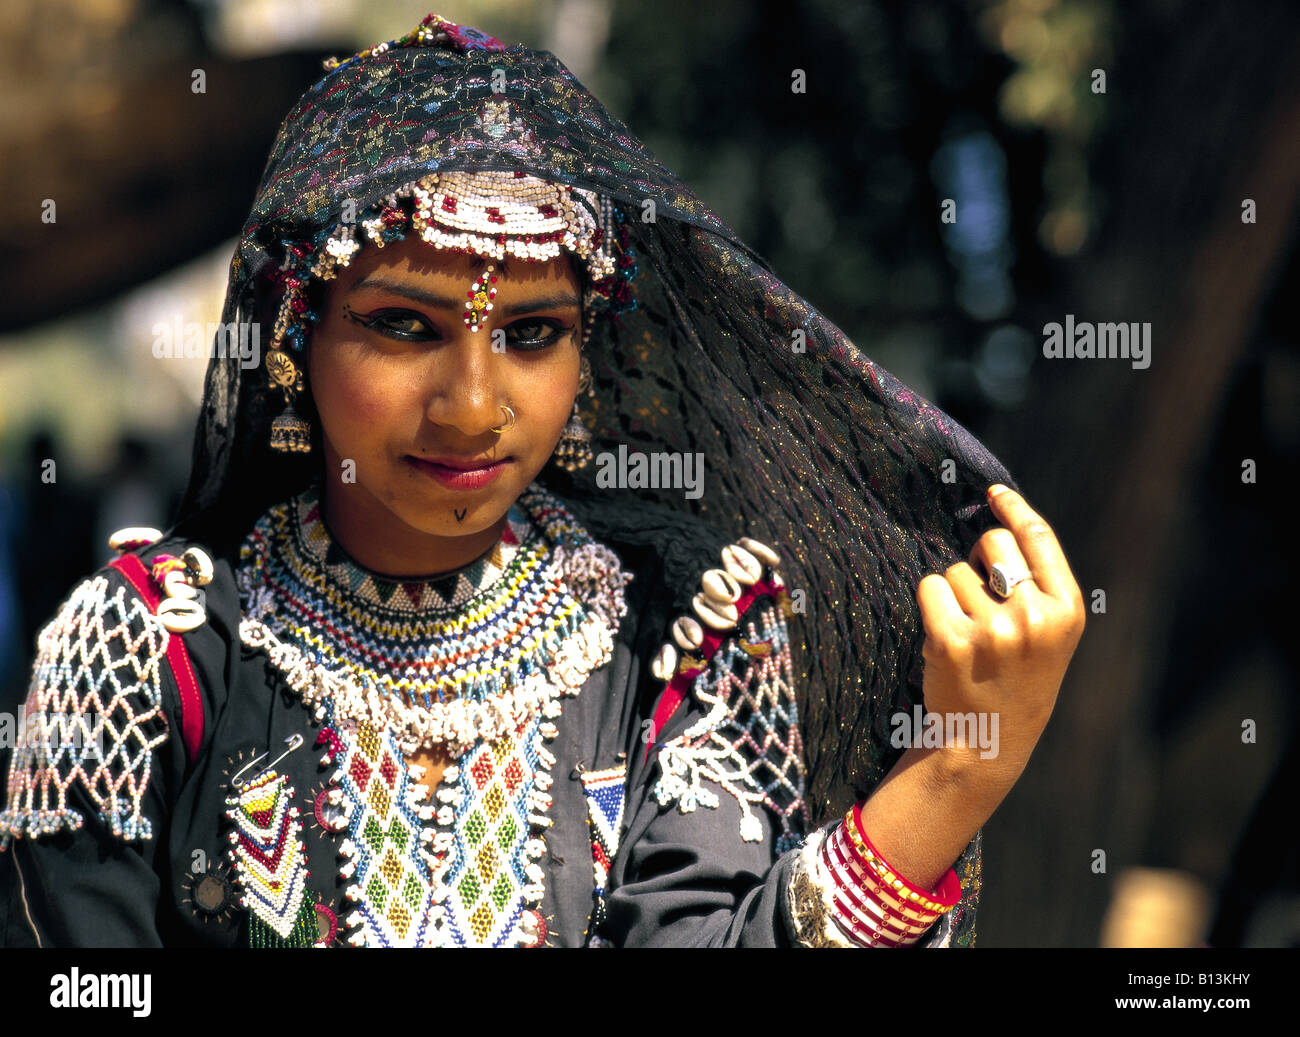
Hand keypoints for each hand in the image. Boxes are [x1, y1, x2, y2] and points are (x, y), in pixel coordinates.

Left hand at [915, 484, 1084, 797]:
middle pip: (993, 543)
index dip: (1014, 507)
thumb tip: (999, 519)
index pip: (1038, 537)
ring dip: (954, 594)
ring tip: (970, 638)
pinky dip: (931, 605)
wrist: (985, 745)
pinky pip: (929, 586)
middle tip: (982, 600)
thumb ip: (1037, 586)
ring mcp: (993, 629)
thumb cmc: (1015, 682)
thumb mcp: (1048, 637)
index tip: (995, 492)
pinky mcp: (951, 640)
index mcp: (1067, 612)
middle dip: (981, 559)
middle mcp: (1034, 617)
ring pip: (956, 570)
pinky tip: (945, 640)